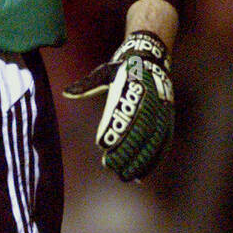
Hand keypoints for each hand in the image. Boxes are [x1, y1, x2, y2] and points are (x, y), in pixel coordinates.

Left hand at [63, 30, 173, 180]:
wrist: (151, 56)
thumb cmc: (123, 67)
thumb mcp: (104, 72)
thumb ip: (86, 85)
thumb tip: (66, 92)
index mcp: (131, 90)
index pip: (122, 114)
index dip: (114, 131)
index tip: (103, 146)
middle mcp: (147, 101)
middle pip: (138, 132)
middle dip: (126, 151)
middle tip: (113, 168)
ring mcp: (159, 111)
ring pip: (152, 141)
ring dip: (140, 160)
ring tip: (127, 176)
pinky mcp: (166, 118)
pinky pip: (162, 142)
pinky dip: (153, 159)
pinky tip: (143, 174)